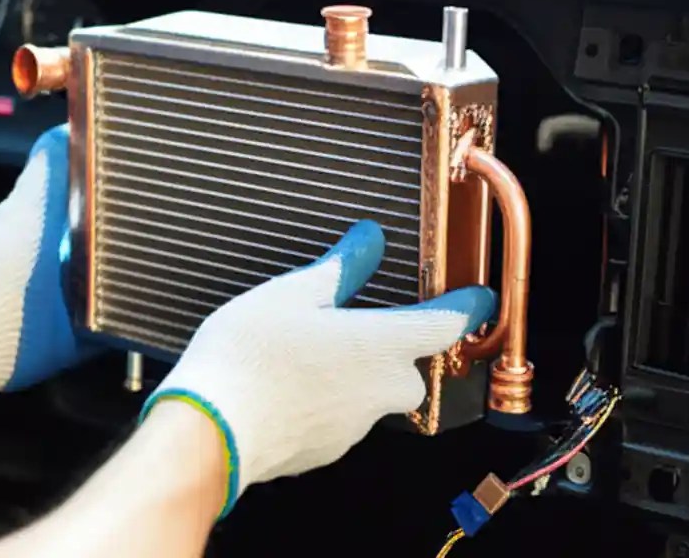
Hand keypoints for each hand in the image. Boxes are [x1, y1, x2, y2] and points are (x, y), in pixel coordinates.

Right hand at [141, 220, 495, 516]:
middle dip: (394, 345)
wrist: (211, 432)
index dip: (466, 307)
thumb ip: (342, 268)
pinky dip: (327, 398)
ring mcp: (355, 426)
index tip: (478, 297)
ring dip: (355, 372)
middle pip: (410, 364)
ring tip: (307, 350)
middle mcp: (381, 389)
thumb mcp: (294, 293)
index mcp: (383, 345)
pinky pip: (342, 416)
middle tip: (358, 321)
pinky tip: (289, 383)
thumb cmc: (250, 357)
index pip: (447, 325)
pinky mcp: (327, 449)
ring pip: (374, 392)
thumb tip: (370, 239)